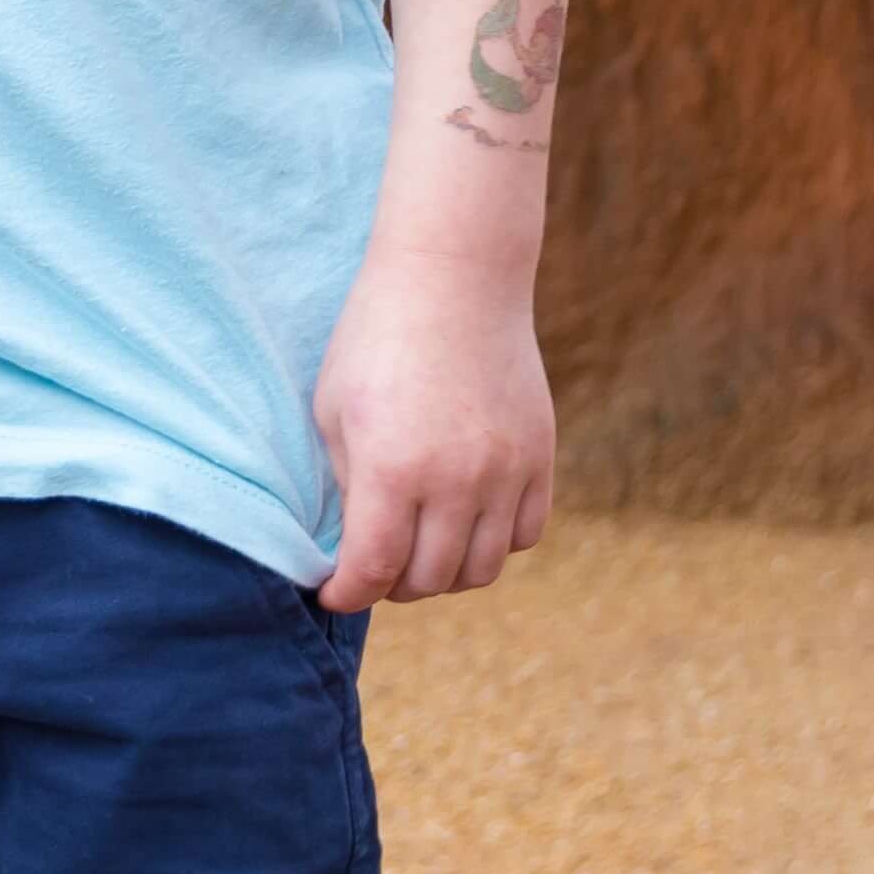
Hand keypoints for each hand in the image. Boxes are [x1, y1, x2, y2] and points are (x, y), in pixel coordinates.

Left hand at [312, 243, 554, 612]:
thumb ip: (348, 487)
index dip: (348, 594)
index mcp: (392, 469)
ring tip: (419, 552)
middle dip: (391, 587)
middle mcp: (456, 481)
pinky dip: (492, 544)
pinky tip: (465, 523)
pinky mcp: (539, 458)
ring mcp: (505, 472)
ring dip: (445, 574)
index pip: (373, 570)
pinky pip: (523, 535)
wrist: (454, 280)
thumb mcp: (335, 411)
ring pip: (481, 570)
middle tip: (374, 571)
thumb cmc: (376, 338)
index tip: (334, 593)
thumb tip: (353, 547)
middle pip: (429, 579)